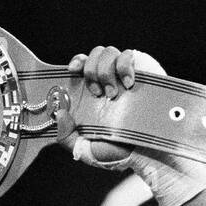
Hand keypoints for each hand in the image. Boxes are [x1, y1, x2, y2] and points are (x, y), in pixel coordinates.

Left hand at [56, 47, 160, 164]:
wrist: (145, 153)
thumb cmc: (117, 152)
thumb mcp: (85, 150)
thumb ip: (66, 137)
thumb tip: (60, 113)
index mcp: (93, 92)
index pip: (82, 64)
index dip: (77, 61)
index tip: (73, 70)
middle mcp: (108, 80)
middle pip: (94, 55)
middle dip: (92, 72)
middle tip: (99, 95)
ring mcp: (124, 74)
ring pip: (109, 52)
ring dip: (106, 70)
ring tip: (114, 94)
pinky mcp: (141, 72)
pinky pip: (128, 55)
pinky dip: (125, 66)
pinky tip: (128, 84)